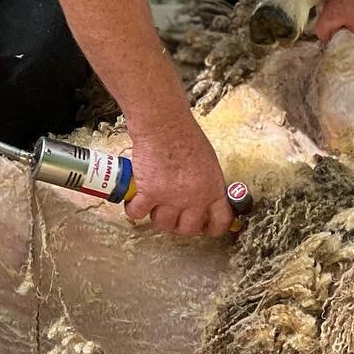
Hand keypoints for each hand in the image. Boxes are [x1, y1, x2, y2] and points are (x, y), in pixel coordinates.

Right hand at [125, 114, 232, 238]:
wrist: (163, 124)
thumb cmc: (185, 135)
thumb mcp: (208, 162)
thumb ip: (206, 183)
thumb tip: (202, 196)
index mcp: (213, 189)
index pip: (220, 222)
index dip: (211, 228)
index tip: (204, 228)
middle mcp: (195, 198)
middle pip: (188, 229)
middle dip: (180, 225)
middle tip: (174, 217)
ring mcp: (172, 199)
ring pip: (163, 224)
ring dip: (157, 217)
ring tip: (153, 204)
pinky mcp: (149, 194)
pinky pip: (138, 214)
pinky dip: (133, 209)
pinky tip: (135, 200)